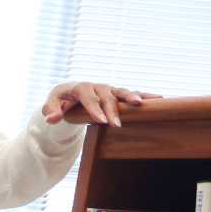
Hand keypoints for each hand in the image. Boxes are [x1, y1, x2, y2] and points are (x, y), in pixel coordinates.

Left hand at [43, 81, 159, 126]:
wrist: (69, 93)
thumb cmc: (60, 100)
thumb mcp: (51, 105)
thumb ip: (50, 111)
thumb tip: (51, 119)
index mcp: (81, 88)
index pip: (88, 98)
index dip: (94, 109)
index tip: (101, 121)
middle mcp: (97, 87)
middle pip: (106, 97)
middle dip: (112, 110)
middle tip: (116, 124)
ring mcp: (109, 90)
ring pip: (121, 92)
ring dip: (131, 97)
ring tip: (141, 104)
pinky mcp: (117, 94)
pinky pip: (132, 93)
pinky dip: (145, 95)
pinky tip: (159, 98)